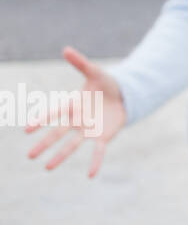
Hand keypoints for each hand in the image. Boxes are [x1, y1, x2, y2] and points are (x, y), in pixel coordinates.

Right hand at [26, 47, 125, 176]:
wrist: (125, 95)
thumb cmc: (106, 84)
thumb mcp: (95, 72)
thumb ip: (81, 63)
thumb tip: (66, 49)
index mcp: (72, 105)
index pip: (54, 112)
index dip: (42, 120)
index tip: (27, 129)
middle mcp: (77, 120)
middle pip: (58, 134)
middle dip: (44, 144)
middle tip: (30, 155)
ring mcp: (89, 130)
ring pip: (72, 145)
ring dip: (60, 156)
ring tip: (46, 168)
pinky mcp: (103, 137)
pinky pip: (97, 152)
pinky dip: (94, 162)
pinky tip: (90, 175)